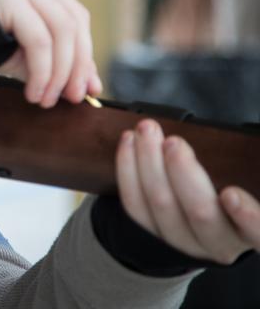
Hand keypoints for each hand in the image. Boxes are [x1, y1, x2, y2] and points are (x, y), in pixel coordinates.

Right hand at [0, 0, 101, 106]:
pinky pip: (40, 39)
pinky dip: (43, 70)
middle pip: (72, 20)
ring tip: (45, 99)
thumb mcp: (15, 49)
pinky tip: (33, 91)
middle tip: (72, 98)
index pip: (73, 15)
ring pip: (61, 30)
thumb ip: (51, 60)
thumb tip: (91, 83)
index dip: (84, 53)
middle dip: (76, 65)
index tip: (85, 87)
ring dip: (59, 72)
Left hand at [117, 119, 259, 262]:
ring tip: (147, 130)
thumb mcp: (247, 186)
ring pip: (161, 205)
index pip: (257, 232)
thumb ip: (245, 176)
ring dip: (149, 162)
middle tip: (174, 142)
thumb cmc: (232, 197)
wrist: (206, 222)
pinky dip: (127, 169)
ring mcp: (183, 241)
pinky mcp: (152, 232)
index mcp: (249, 231)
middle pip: (200, 212)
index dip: (247, 217)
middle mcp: (219, 242)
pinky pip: (134, 204)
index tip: (231, 194)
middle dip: (182, 172)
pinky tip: (127, 141)